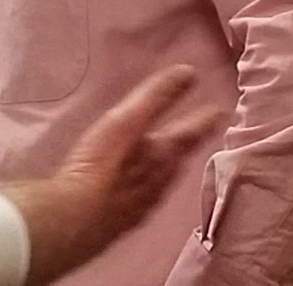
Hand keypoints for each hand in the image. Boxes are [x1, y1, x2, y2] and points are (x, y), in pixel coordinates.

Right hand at [0, 67, 223, 285]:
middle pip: (178, 161)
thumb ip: (156, 97)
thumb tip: (188, 72)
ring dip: (168, 168)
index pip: (189, 135)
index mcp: (162, 157)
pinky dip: (145, 189)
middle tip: (197, 135)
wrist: (71, 218)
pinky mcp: (118, 221)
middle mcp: (157, 183)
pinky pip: (141, 200)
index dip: (203, 121)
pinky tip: (136, 191)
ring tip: (171, 160)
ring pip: (161, 183)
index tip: (221, 111)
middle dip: (187, 146)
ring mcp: (139, 205)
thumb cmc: (98, 165)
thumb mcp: (126, 122)